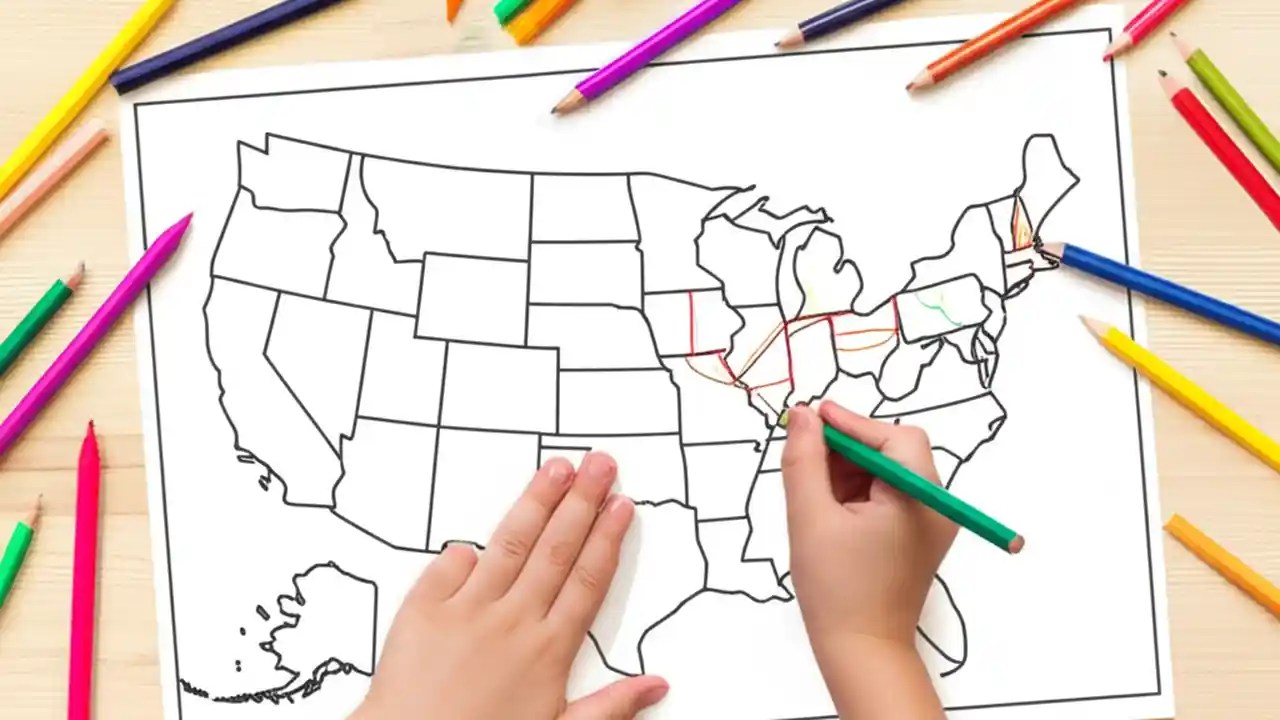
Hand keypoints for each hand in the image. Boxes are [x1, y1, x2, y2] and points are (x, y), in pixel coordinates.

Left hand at [353, 453, 668, 719]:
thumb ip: (610, 706)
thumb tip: (656, 685)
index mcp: (547, 651)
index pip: (587, 580)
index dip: (607, 539)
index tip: (621, 506)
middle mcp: (511, 622)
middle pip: (556, 549)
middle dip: (582, 501)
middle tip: (600, 464)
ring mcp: (466, 611)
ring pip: (509, 544)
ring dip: (537, 503)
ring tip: (557, 470)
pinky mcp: (423, 611)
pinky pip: (447, 569)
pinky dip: (464, 553)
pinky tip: (477, 538)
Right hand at [781, 402, 956, 717]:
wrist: (862, 651)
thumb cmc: (837, 589)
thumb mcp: (810, 516)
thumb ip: (804, 460)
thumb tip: (803, 415)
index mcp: (917, 497)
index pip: (892, 437)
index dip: (851, 423)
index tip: (811, 417)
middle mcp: (934, 506)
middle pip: (894, 450)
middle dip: (848, 448)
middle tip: (806, 456)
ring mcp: (930, 524)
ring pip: (889, 472)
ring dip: (850, 471)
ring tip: (813, 492)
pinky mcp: (917, 538)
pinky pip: (890, 497)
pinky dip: (859, 492)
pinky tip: (829, 509)